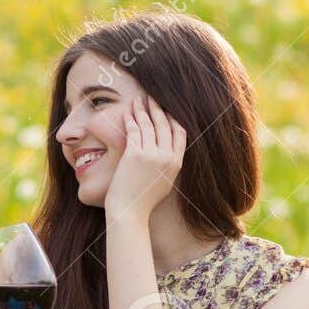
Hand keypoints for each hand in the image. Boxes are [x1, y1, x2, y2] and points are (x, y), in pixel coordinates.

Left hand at [104, 94, 185, 221]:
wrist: (130, 211)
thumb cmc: (144, 200)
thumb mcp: (165, 182)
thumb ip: (169, 165)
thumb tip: (169, 151)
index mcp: (176, 163)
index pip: (180, 132)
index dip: (173, 118)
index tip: (166, 109)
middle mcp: (166, 157)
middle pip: (164, 124)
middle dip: (158, 108)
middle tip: (152, 97)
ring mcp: (151, 155)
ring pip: (149, 124)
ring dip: (143, 109)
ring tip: (139, 99)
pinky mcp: (134, 154)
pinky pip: (134, 130)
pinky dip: (131, 119)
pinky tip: (128, 111)